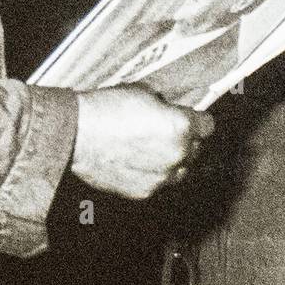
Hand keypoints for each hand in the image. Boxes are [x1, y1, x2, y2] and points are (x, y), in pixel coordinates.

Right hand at [71, 85, 215, 198]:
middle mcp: (177, 155)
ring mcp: (161, 177)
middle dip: (185, 141)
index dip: (198, 120)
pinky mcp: (144, 192)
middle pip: (195, 149)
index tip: (191, 119)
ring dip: (171, 161)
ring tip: (152, 150)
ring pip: (179, 170)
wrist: (76, 134)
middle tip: (166, 133)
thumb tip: (169, 110)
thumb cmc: (107, 108)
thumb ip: (165, 106)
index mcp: (181, 127)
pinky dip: (151, 174)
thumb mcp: (144, 93)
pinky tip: (136, 163)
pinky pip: (157, 183)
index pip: (207, 126)